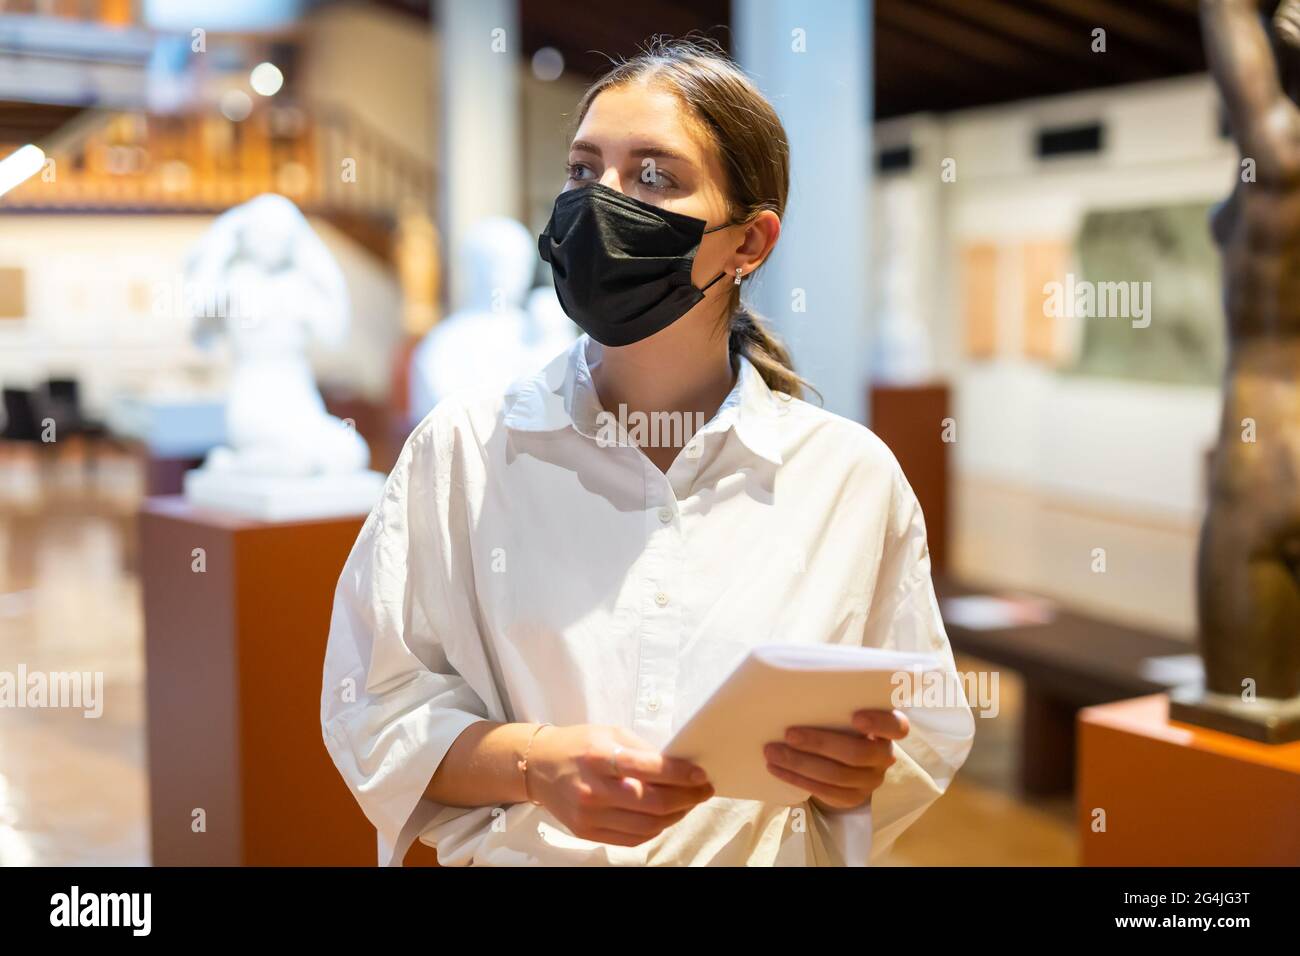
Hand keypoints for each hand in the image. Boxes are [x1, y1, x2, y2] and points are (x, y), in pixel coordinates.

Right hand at [527, 724, 713, 846]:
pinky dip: (655, 830)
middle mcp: (593, 789)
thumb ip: (643, 750)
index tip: (701, 774)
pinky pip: (632, 839)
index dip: (680, 774)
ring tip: (688, 803)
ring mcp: (589, 815)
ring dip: (676, 816)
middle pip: (653, 803)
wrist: (539, 766)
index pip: (648, 769)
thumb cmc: (578, 745)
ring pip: (647, 826)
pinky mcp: (586, 832)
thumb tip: (680, 766)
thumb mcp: (610, 733)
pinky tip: (666, 816)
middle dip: (686, 798)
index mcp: (599, 756)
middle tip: (703, 790)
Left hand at [763, 709, 909, 810]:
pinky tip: (776, 769)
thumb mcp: (842, 708)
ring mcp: (870, 779)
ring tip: (772, 752)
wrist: (842, 757)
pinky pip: (825, 792)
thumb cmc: (838, 720)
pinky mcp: (852, 797)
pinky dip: (796, 779)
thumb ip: (835, 697)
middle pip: (857, 753)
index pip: (897, 726)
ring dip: (800, 763)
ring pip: (836, 775)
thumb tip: (795, 675)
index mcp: (887, 727)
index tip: (855, 716)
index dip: (879, 723)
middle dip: (820, 743)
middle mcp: (883, 755)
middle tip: (789, 734)